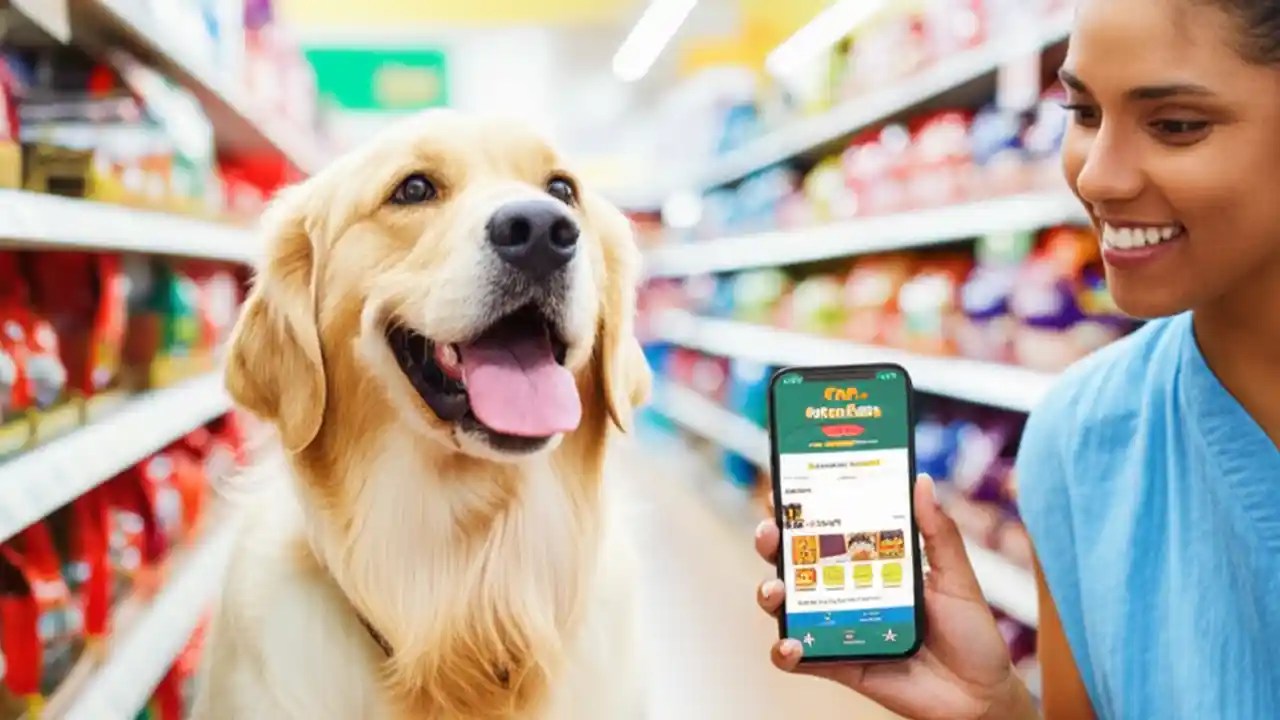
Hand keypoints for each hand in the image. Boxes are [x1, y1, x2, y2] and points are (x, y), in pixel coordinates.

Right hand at [755, 475, 1036, 719]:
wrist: (980, 694)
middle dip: (771, 542)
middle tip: (770, 532)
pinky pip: (799, 659)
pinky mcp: (837, 664)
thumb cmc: (970, 632)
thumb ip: (938, 532)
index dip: (799, 509)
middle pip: (795, 561)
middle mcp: (845, 591)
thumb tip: (921, 482)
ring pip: (787, 606)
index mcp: (869, 563)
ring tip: (777, 589)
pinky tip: (792, 644)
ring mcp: (837, 627)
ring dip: (770, 593)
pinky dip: (785, 652)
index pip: (827, 529)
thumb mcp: (957, 576)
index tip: (784, 490)